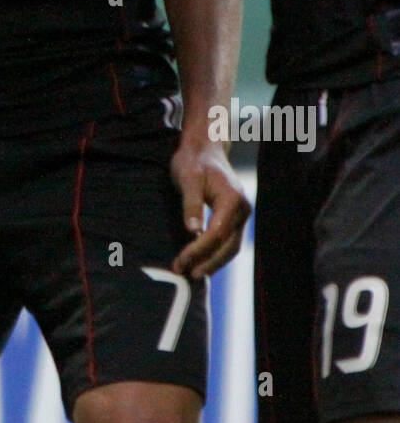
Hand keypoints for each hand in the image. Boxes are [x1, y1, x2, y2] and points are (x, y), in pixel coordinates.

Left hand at [170, 142, 250, 279]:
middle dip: (207, 262)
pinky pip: (228, 241)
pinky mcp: (235, 217)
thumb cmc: (194, 161)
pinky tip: (200, 261)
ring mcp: (241, 214)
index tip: (180, 261)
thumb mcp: (188, 178)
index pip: (217, 234)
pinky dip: (215, 253)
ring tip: (191, 272)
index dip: (198, 251)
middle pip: (228, 245)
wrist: (205, 148)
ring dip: (212, 262)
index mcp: (233, 199)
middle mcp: (242, 209)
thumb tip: (193, 231)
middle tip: (185, 273)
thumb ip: (191, 204)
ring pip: (230, 247)